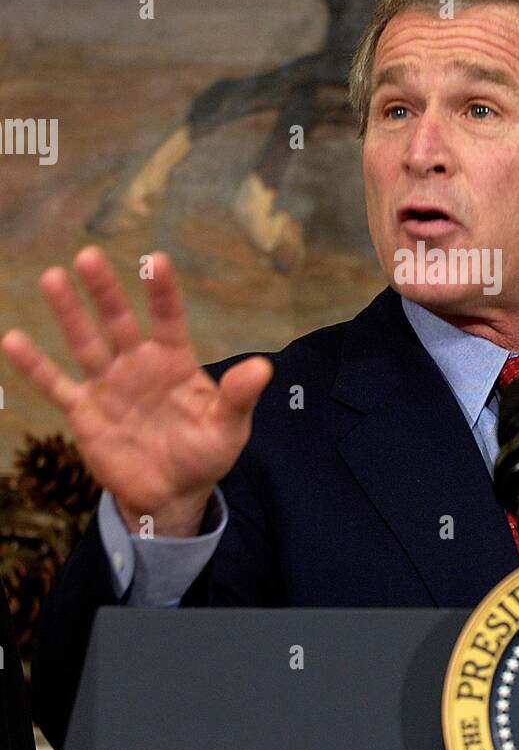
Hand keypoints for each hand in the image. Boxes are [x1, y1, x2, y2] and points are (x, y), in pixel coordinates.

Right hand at [1, 246, 272, 534]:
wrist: (171, 493)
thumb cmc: (204, 453)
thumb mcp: (229, 428)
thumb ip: (239, 397)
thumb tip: (264, 368)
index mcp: (175, 361)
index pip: (168, 318)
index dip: (162, 290)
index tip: (156, 258)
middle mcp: (138, 364)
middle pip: (119, 320)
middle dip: (105, 290)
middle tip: (89, 256)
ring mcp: (109, 385)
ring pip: (85, 343)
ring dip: (68, 313)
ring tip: (53, 278)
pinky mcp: (86, 411)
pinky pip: (56, 385)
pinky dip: (35, 365)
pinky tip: (14, 339)